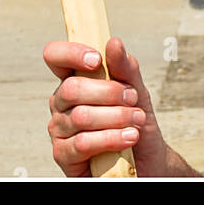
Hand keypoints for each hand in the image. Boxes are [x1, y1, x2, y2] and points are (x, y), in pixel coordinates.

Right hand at [45, 36, 170, 177]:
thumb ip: (125, 68)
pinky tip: (129, 137)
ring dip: (116, 117)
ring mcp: (59, 129)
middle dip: (108, 92)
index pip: (55, 56)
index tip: (97, 60)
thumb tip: (113, 42)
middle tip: (133, 98)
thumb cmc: (137, 122)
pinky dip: (111, 138)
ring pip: (81, 116)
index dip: (71, 53)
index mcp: (73, 79)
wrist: (148, 161)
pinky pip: (83, 143)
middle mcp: (61, 102)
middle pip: (72, 88)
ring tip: (138, 120)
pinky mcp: (63, 155)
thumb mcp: (137, 91)